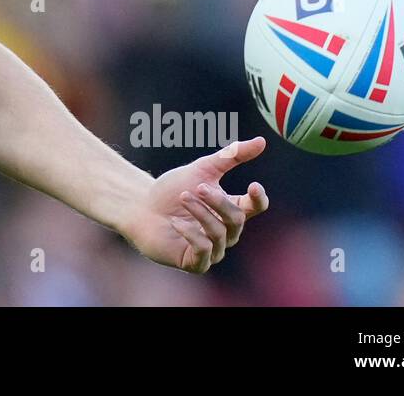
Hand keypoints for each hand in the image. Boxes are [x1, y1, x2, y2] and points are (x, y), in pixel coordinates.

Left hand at [119, 137, 270, 273]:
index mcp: (231, 209)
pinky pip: (203, 251)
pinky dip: (190, 234)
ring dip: (200, 213)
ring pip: (219, 234)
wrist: (141, 207)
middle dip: (217, 202)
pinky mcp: (195, 263)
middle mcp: (226, 232)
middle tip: (198, 187)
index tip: (253, 185)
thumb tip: (261, 140)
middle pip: (237, 219)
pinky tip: (176, 221)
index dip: (258, 199)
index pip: (255, 207)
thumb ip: (231, 156)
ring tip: (183, 198)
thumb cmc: (173, 189)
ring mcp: (212, 249)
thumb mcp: (202, 169)